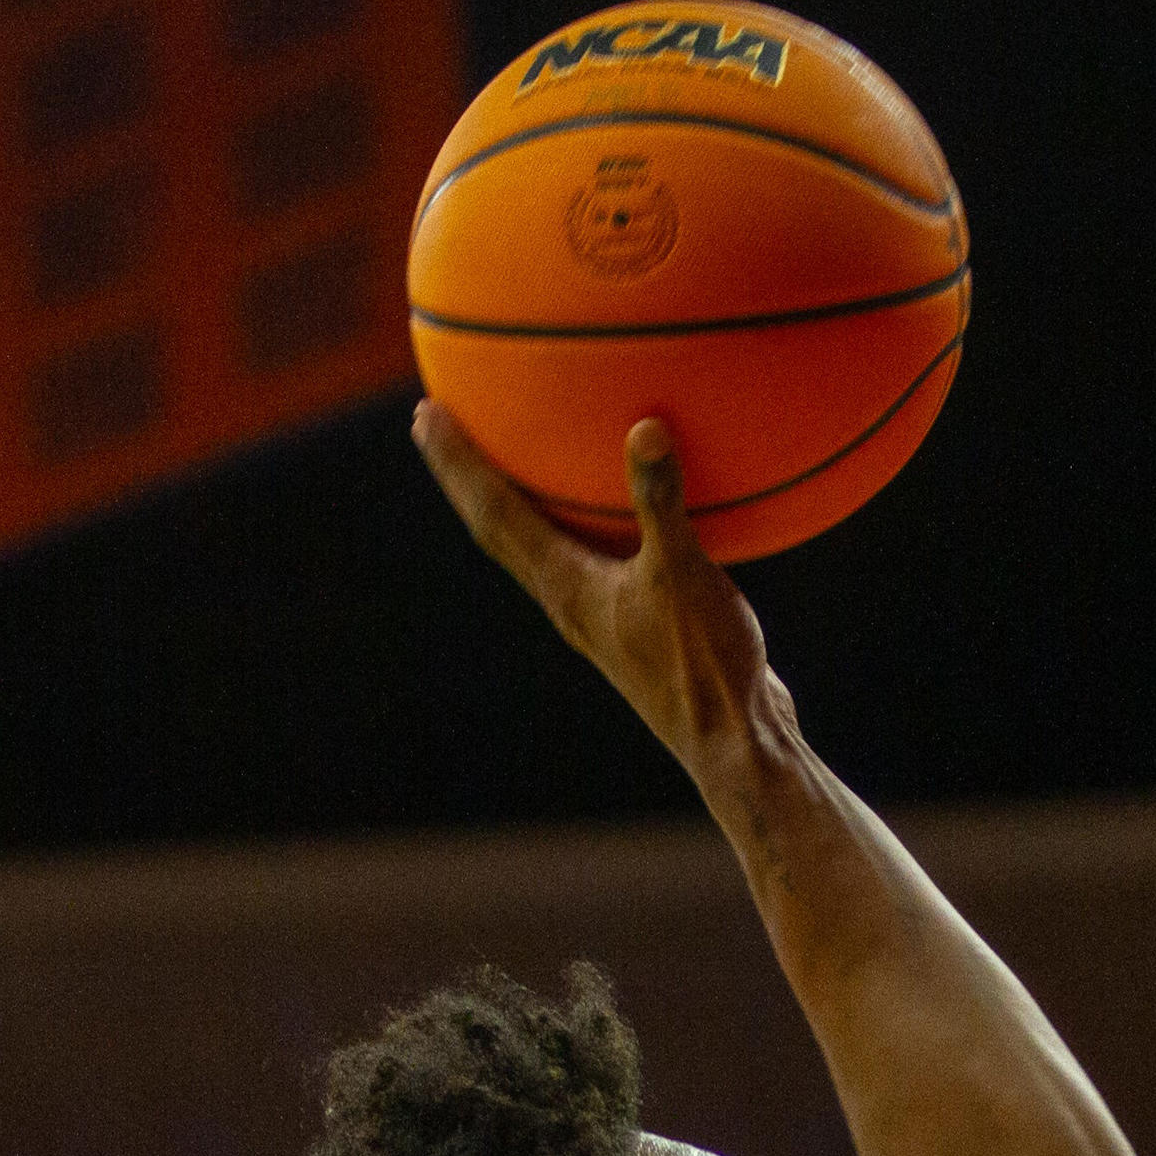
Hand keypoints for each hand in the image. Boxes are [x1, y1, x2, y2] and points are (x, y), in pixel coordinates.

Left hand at [415, 403, 790, 784]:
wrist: (732, 741)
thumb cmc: (703, 665)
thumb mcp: (684, 576)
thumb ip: (661, 502)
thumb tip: (644, 429)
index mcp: (565, 586)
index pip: (494, 513)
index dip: (457, 463)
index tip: (423, 415)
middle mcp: (567, 599)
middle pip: (496, 528)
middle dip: (463, 476)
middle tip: (429, 423)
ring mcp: (596, 614)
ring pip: (533, 545)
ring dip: (509, 499)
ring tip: (500, 458)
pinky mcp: (631, 622)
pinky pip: (585, 554)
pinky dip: (575, 519)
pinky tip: (608, 503)